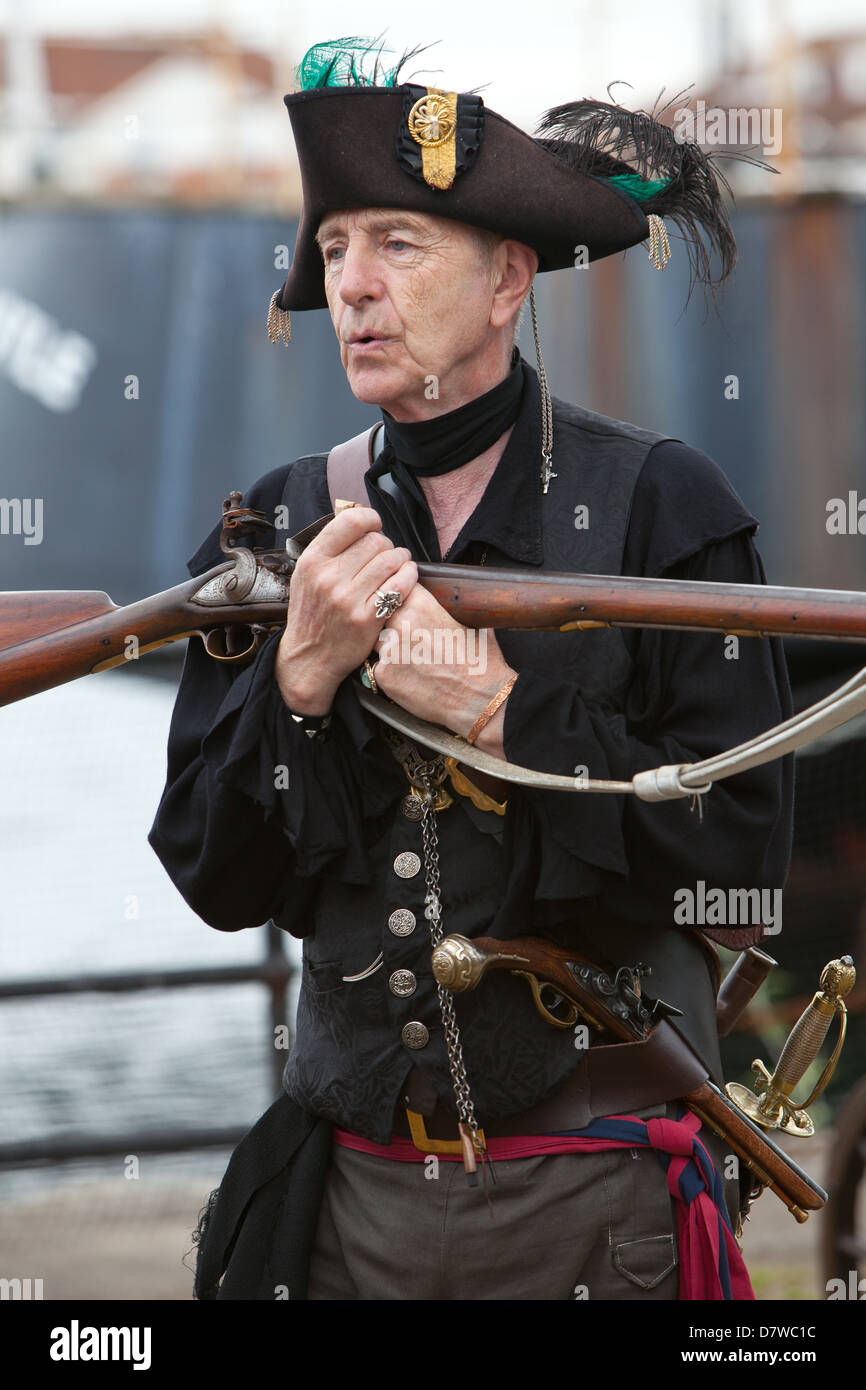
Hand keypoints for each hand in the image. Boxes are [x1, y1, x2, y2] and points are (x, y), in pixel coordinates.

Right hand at [276, 506, 416, 712]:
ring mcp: (348, 599)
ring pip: (390, 560)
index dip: (369, 518)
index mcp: (312, 561)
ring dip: (401, 557)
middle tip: (387, 552)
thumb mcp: (306, 575)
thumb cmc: (312, 613)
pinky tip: (406, 575)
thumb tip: (358, 519)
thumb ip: (328, 548)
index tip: (375, 525)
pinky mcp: (367, 618)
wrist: (310, 657)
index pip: (350, 522)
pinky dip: (409, 575)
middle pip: (375, 541)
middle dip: (386, 543)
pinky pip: (399, 585)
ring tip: (400, 562)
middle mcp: (328, 577)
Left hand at [373, 582, 516, 753]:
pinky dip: (390, 669)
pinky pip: (378, 665)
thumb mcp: (474, 623)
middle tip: (410, 634)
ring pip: (377, 639)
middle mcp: (401, 624)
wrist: (479, 700)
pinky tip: (409, 675)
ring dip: (388, 644)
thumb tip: (459, 601)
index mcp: (422, 605)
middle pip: (381, 612)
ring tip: (411, 656)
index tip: (404, 601)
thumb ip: (457, 608)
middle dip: (391, 620)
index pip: (397, 587)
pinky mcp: (383, 675)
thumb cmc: (481, 663)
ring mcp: (390, 650)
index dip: (400, 594)